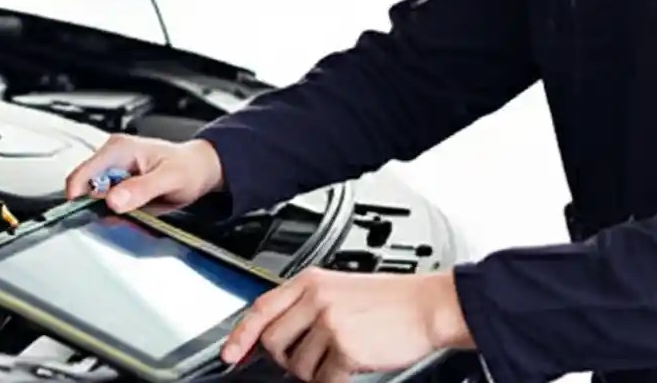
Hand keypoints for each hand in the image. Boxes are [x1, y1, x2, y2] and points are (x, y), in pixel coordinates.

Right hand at [64, 134, 223, 212]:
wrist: (199, 168)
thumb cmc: (188, 168)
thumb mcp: (169, 179)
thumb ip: (141, 189)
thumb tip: (113, 200)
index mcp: (118, 149)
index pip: (81, 176)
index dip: (79, 200)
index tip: (90, 218)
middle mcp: (111, 155)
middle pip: (85, 188)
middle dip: (99, 207)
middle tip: (127, 213)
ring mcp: (112, 167)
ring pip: (94, 196)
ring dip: (109, 209)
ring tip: (137, 207)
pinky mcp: (116, 179)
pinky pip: (105, 198)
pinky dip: (116, 208)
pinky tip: (135, 206)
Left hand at [221, 269, 473, 382]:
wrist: (426, 306)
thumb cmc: (389, 300)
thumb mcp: (339, 289)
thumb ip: (306, 305)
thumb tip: (276, 334)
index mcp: (310, 282)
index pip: (261, 309)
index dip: (240, 335)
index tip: (229, 354)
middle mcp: (315, 300)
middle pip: (272, 341)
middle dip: (285, 358)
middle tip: (307, 359)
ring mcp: (329, 324)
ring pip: (297, 366)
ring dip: (313, 371)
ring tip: (336, 358)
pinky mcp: (346, 348)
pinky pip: (324, 379)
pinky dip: (334, 379)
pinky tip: (349, 366)